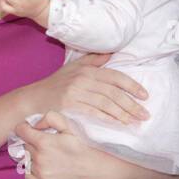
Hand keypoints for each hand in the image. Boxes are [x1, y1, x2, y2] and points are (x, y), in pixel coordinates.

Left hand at [15, 110, 122, 178]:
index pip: (20, 130)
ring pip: (27, 161)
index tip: (30, 130)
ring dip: (34, 158)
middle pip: (26, 146)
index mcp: (44, 142)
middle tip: (49, 146)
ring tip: (51, 159)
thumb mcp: (72, 127)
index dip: (25, 128)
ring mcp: (41, 175)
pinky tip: (47, 169)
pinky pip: (28, 177)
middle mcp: (39, 159)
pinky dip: (33, 172)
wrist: (103, 173)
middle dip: (33, 143)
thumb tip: (35, 123)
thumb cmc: (89, 148)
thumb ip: (51, 119)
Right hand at [29, 52, 148, 122]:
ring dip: (123, 114)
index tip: (145, 96)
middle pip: (113, 92)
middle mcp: (83, 80)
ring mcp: (76, 93)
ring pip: (106, 104)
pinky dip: (108, 120)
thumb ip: (93, 61)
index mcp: (87, 70)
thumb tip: (112, 53)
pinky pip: (93, 114)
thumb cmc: (55, 85)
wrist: (33, 99)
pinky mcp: (69, 106)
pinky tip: (118, 125)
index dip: (132, 86)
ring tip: (135, 122)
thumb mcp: (73, 68)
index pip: (115, 77)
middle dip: (132, 104)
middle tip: (145, 114)